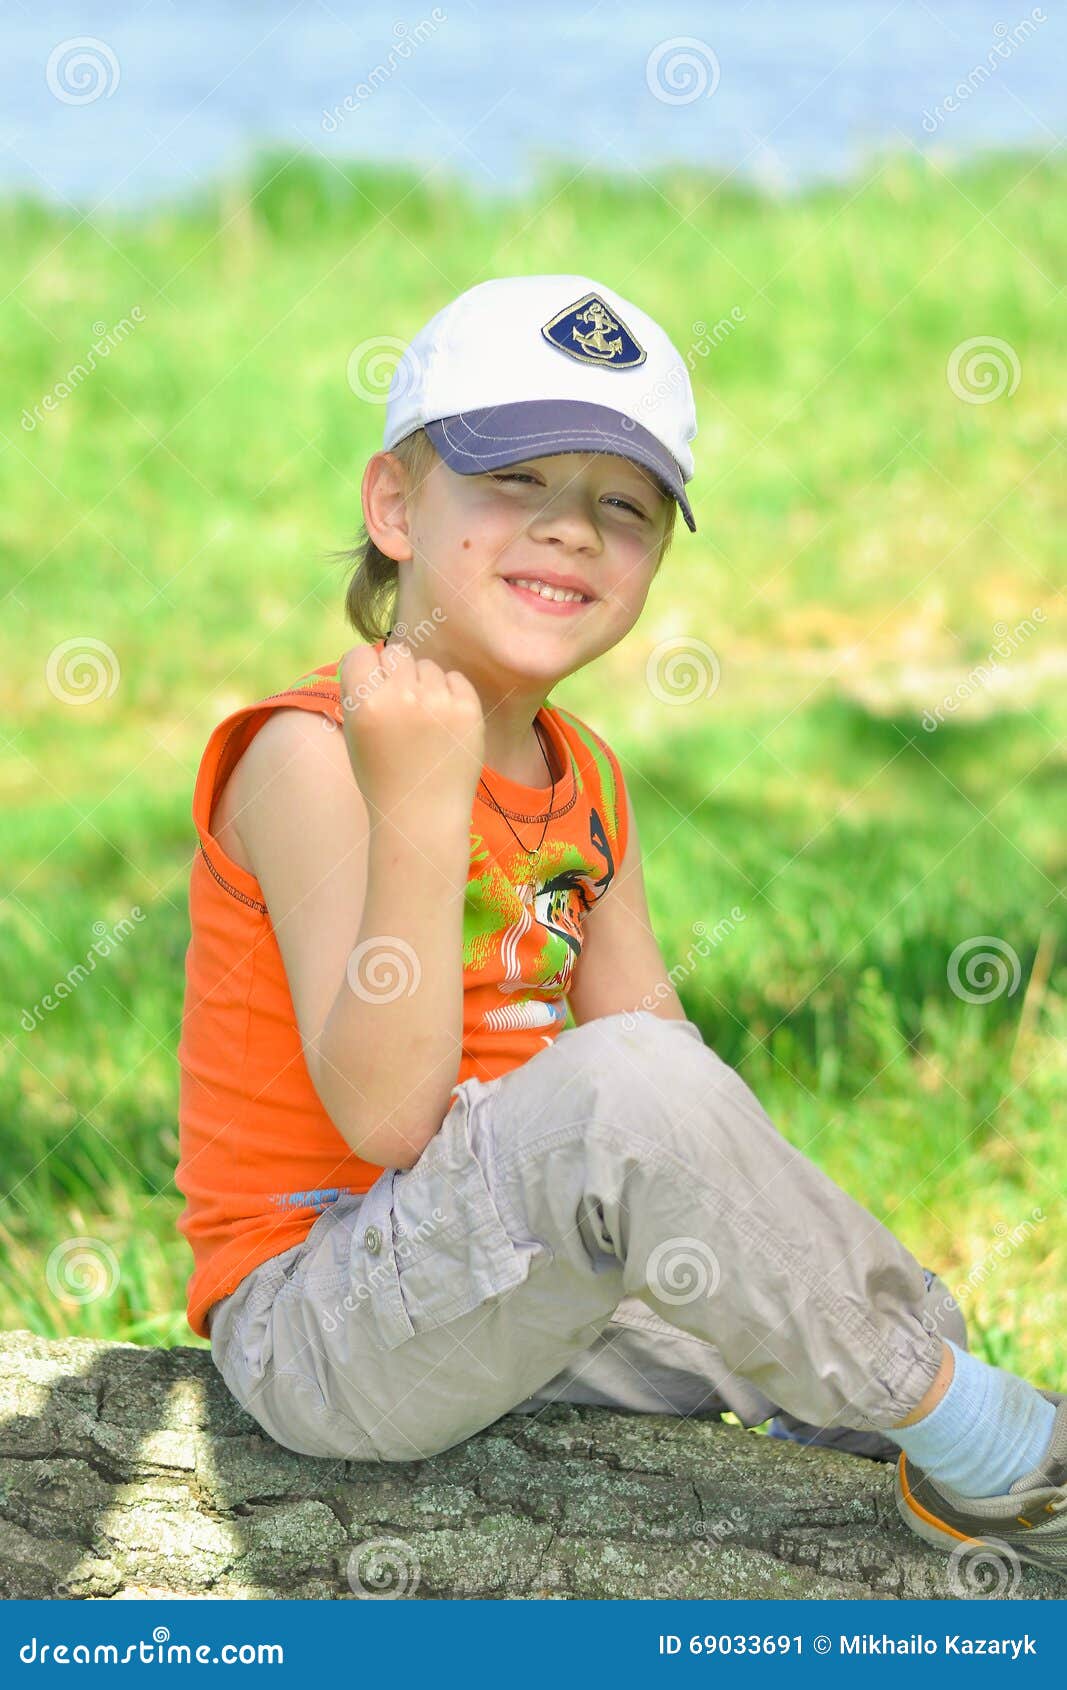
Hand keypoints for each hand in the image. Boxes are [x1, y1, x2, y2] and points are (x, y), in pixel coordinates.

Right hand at [339, 638, 484, 825]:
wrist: (422, 816)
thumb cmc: (383, 775)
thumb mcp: (355, 734)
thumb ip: (360, 691)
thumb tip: (378, 655)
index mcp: (364, 704)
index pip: (360, 654)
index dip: (366, 671)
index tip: (372, 691)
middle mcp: (400, 698)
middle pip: (396, 652)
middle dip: (397, 673)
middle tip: (401, 707)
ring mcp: (438, 703)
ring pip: (428, 666)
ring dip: (425, 686)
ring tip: (423, 724)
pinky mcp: (468, 710)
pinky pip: (455, 679)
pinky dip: (450, 696)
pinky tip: (444, 726)